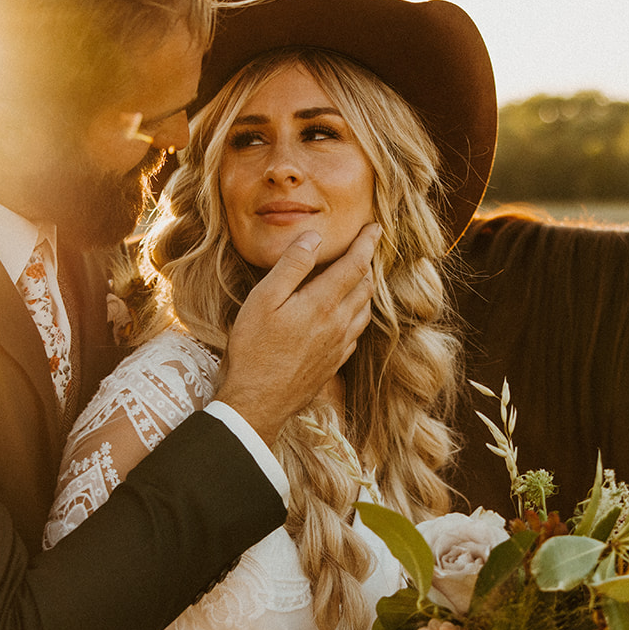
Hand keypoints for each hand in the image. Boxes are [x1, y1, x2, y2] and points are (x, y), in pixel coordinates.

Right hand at [218, 224, 377, 443]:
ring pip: (365, 310)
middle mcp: (339, 324)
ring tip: (360, 275)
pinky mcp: (334, 363)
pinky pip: (356, 331)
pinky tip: (347, 313)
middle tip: (367, 246)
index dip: (367, 243)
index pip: (356, 265)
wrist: (257, 402)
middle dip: (369, 262)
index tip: (374, 227)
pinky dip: (358, 313)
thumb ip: (292, 266)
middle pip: (366, 286)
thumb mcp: (264, 299)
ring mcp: (339, 346)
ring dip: (366, 288)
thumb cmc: (254, 349)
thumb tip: (314, 237)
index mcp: (323, 304)